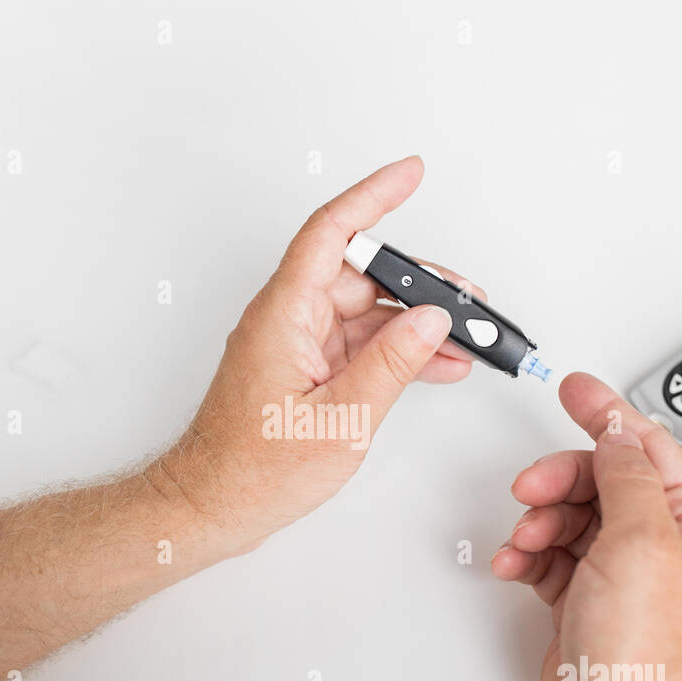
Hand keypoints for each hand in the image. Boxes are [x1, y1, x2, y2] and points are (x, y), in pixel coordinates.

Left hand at [161, 156, 480, 552]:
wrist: (212, 507)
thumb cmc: (253, 471)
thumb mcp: (340, 419)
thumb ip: (391, 364)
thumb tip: (431, 320)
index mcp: (285, 314)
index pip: (333, 232)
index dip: (373, 195)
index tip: (409, 172)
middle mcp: (287, 320)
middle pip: (360, 273)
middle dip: (419, 281)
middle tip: (469, 299)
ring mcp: (294, 345)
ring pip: (364, 311)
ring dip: (414, 322)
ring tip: (466, 338)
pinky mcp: (302, 371)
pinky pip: (357, 344)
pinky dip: (395, 350)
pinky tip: (435, 363)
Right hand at [491, 373, 681, 680]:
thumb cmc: (646, 661)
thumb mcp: (642, 544)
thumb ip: (628, 477)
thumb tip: (617, 432)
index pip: (650, 450)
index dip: (609, 415)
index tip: (575, 389)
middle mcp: (662, 550)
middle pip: (603, 481)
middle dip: (561, 479)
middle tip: (531, 487)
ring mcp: (622, 577)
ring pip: (571, 518)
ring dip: (539, 521)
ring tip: (525, 541)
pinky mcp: (587, 603)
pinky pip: (552, 557)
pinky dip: (529, 554)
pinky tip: (517, 564)